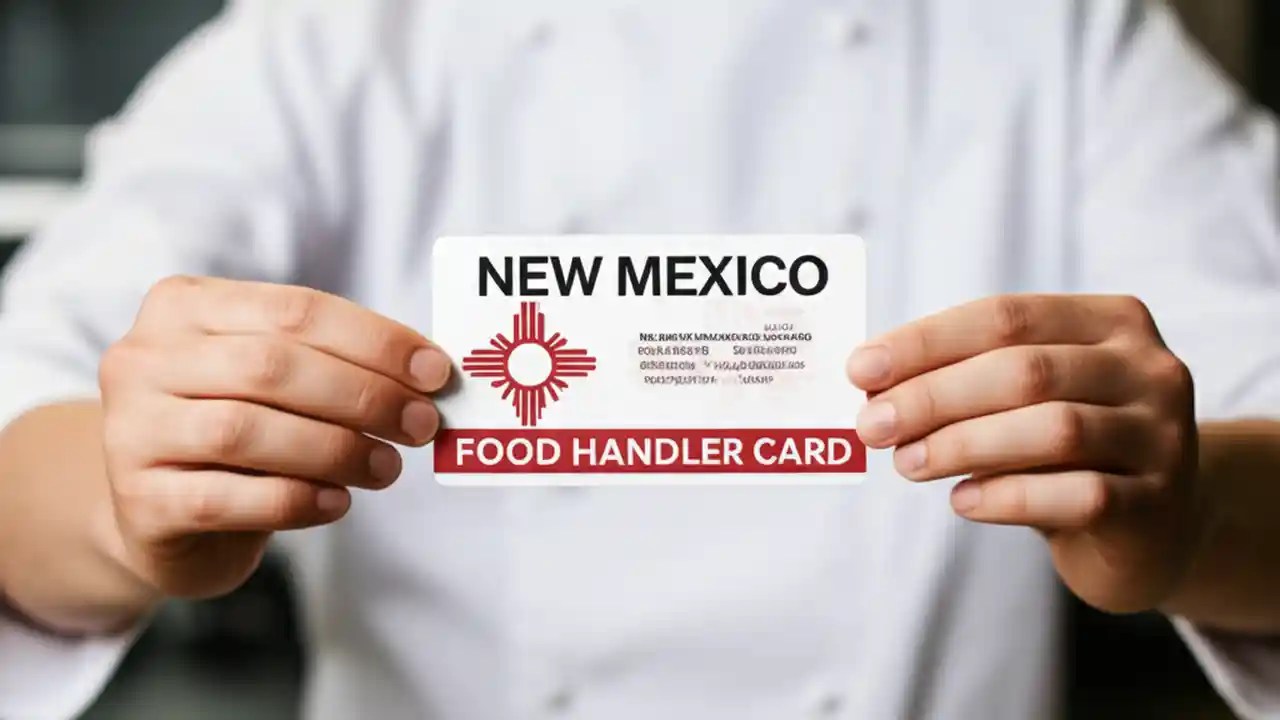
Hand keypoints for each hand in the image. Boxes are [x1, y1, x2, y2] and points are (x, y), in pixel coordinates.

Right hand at [99, 276, 449, 598]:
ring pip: (246, 430)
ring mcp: (131, 431)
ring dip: (336, 449)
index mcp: (184, 307)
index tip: (435, 372)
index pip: (295, 310)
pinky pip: (227, 498)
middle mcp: (144, 359)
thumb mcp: (272, 379)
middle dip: (363, 395)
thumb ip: (333, 364)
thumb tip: (428, 375)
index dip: (375, 340)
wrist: (157, 512)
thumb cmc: (237, 429)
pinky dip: (295, 499)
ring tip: (388, 467)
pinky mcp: (139, 503)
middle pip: (271, 366)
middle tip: (421, 424)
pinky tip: (338, 502)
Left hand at [848, 294, 1200, 612]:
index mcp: (1112, 323)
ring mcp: (1162, 438)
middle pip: (1026, 370)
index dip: (927, 341)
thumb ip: (968, 380)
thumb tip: (872, 385)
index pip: (1006, 316)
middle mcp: (1148, 371)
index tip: (861, 370)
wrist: (1152, 531)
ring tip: (907, 463)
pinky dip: (1007, 496)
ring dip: (962, 444)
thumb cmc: (1067, 453)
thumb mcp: (1028, 401)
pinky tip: (962, 501)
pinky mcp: (1155, 506)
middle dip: (934, 396)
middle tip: (872, 425)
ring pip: (1053, 429)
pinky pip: (1076, 495)